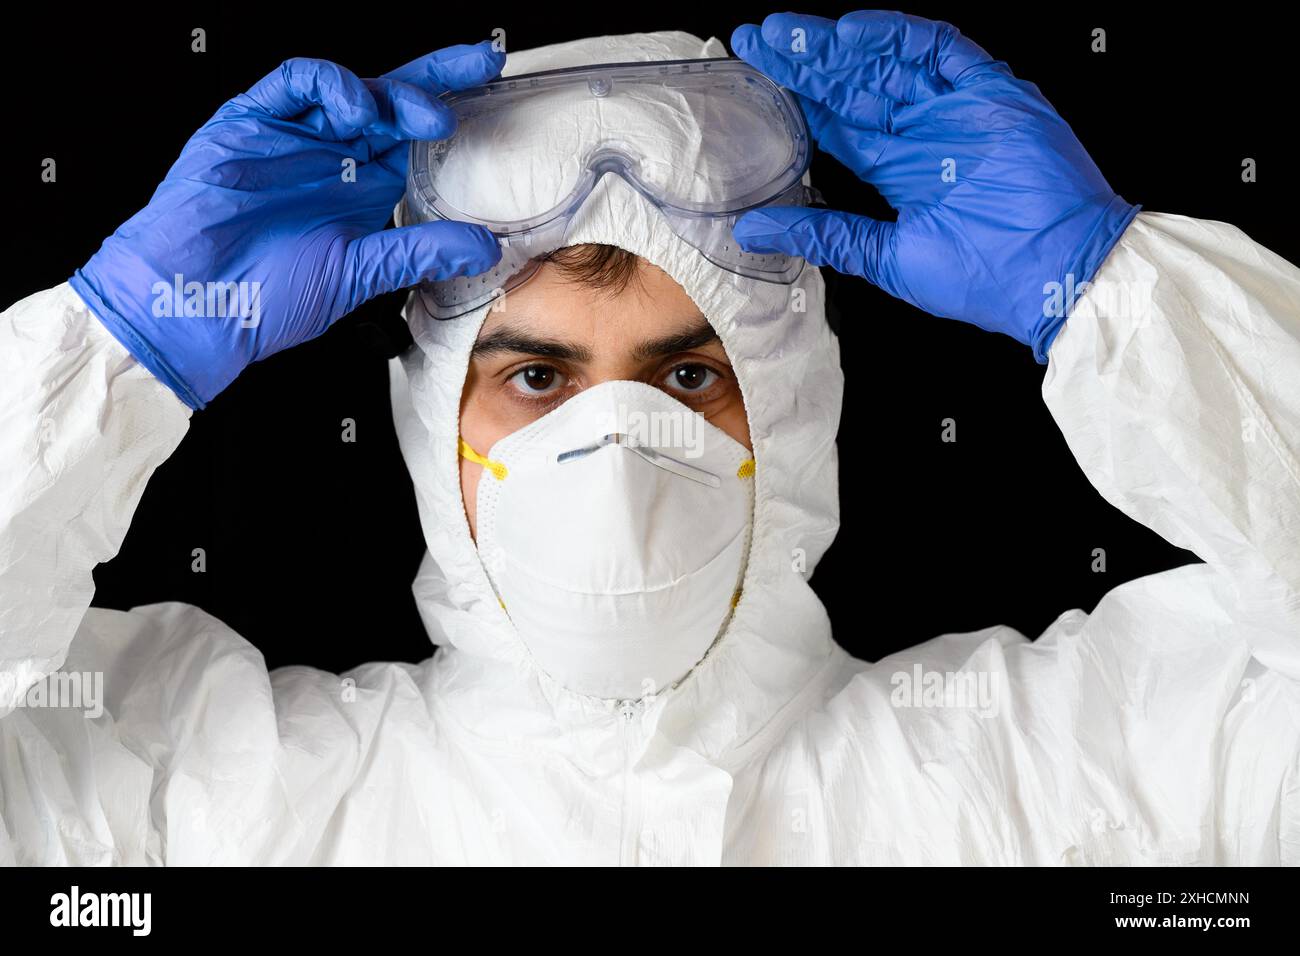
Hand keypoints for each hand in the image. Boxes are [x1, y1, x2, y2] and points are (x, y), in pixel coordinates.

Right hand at [70, 42, 504, 408]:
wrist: (195, 304)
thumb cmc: (266, 296)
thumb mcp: (360, 274)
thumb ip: (420, 252)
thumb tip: (485, 247)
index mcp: (362, 189)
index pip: (416, 139)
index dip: (452, 110)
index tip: (493, 88)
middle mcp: (332, 156)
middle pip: (393, 101)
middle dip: (437, 79)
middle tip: (480, 66)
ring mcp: (294, 136)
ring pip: (351, 87)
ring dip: (392, 92)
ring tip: (420, 116)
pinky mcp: (251, 120)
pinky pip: (296, 81)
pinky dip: (333, 85)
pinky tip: (357, 108)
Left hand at [731, 11, 1139, 360]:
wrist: (1055, 276)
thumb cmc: (984, 278)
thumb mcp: (884, 257)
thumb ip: (822, 236)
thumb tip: (753, 231)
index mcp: (902, 171)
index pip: (838, 125)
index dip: (798, 101)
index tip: (756, 82)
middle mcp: (925, 134)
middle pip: (855, 86)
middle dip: (807, 63)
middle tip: (758, 42)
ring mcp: (957, 110)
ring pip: (889, 63)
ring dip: (840, 46)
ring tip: (790, 35)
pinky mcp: (992, 93)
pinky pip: (943, 50)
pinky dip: (899, 37)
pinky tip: (853, 33)